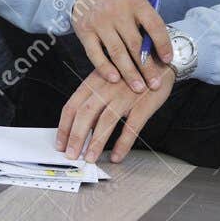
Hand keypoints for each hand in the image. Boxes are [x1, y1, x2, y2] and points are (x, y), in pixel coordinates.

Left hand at [57, 66, 174, 163]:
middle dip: (75, 137)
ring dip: (96, 143)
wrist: (159, 62)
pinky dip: (122, 144)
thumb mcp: (106, 80)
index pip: (72, 106)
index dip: (64, 127)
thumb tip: (81, 126)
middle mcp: (106, 88)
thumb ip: (93, 99)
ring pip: (106, 122)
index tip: (60, 144)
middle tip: (71, 155)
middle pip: (85, 114)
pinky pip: (131, 127)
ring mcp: (125, 96)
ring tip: (90, 158)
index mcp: (93, 82)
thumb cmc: (130, 73)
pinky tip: (116, 156)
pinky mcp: (143, 104)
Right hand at [71, 0, 170, 94]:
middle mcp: (117, 11)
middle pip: (135, 44)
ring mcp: (99, 21)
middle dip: (147, 67)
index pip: (154, 26)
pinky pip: (95, 54)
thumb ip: (148, 18)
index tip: (168, 61)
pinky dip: (105, 68)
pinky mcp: (84, 31)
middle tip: (155, 84)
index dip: (163, 45)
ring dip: (129, 73)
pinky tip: (115, 79)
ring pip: (117, 52)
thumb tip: (160, 47)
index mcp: (136, 1)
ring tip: (139, 88)